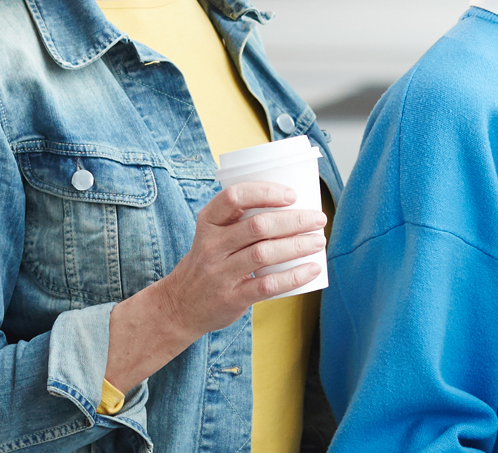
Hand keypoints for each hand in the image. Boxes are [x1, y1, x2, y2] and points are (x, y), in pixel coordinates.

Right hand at [105, 181, 324, 391]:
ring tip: (318, 241)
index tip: (292, 195)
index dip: (265, 192)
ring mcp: (220, 273)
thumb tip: (293, 207)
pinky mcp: (232, 297)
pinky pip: (267, 285)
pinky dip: (293, 277)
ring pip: (265, 254)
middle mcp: (212, 246)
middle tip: (318, 219)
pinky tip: (312, 269)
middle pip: (258, 226)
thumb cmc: (206, 263)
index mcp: (208, 223)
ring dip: (297, 246)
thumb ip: (239, 221)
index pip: (234, 197)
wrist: (179, 306)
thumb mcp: (210, 235)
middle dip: (294, 220)